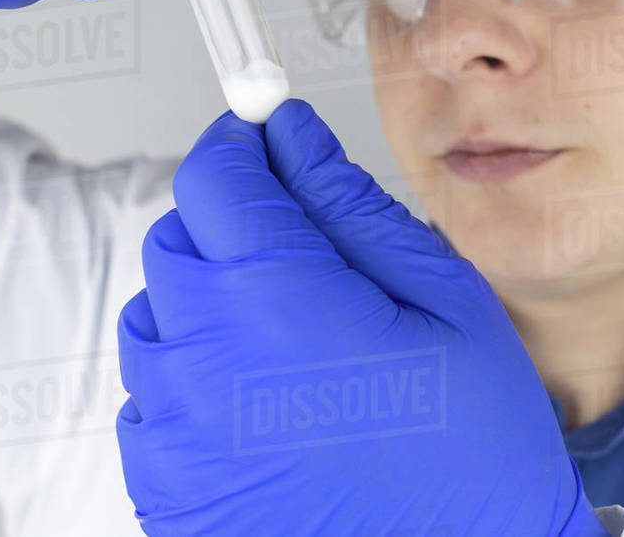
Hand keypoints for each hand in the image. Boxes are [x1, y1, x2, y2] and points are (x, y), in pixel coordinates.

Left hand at [116, 100, 608, 535]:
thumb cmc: (472, 459)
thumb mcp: (444, 304)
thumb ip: (352, 207)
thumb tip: (295, 140)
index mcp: (278, 300)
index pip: (216, 174)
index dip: (242, 142)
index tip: (264, 137)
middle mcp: (204, 362)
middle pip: (177, 238)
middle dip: (230, 223)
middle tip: (300, 256)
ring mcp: (175, 432)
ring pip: (157, 315)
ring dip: (209, 302)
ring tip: (290, 344)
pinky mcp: (164, 486)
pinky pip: (151, 393)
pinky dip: (194, 378)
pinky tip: (265, 405)